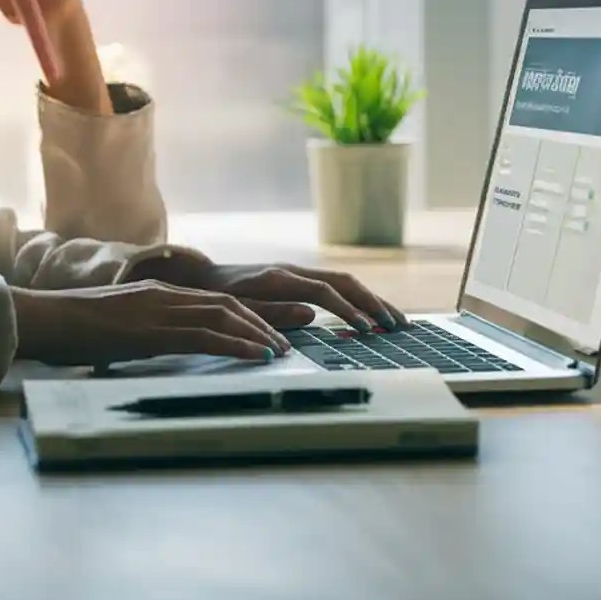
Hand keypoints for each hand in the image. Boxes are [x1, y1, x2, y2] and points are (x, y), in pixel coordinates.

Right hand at [10, 281, 291, 365]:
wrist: (42, 319)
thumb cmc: (71, 329)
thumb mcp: (118, 328)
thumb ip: (144, 332)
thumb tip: (156, 349)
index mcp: (159, 295)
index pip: (215, 299)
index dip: (248, 312)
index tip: (271, 327)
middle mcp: (166, 297)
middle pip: (229, 303)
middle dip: (264, 319)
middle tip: (290, 336)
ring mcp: (160, 311)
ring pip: (223, 316)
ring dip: (258, 333)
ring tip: (280, 351)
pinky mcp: (152, 331)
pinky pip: (204, 336)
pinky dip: (236, 345)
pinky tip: (256, 356)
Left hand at [198, 264, 408, 331]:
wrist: (203, 278)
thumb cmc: (218, 299)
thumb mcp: (240, 309)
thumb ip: (274, 313)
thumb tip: (311, 315)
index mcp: (280, 279)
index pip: (325, 292)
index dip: (349, 310)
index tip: (368, 328)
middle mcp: (294, 271)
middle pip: (345, 282)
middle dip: (373, 302)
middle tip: (397, 325)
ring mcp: (299, 273)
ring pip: (345, 282)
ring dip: (371, 300)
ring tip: (396, 320)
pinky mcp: (300, 280)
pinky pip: (336, 287)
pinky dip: (358, 299)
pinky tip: (372, 315)